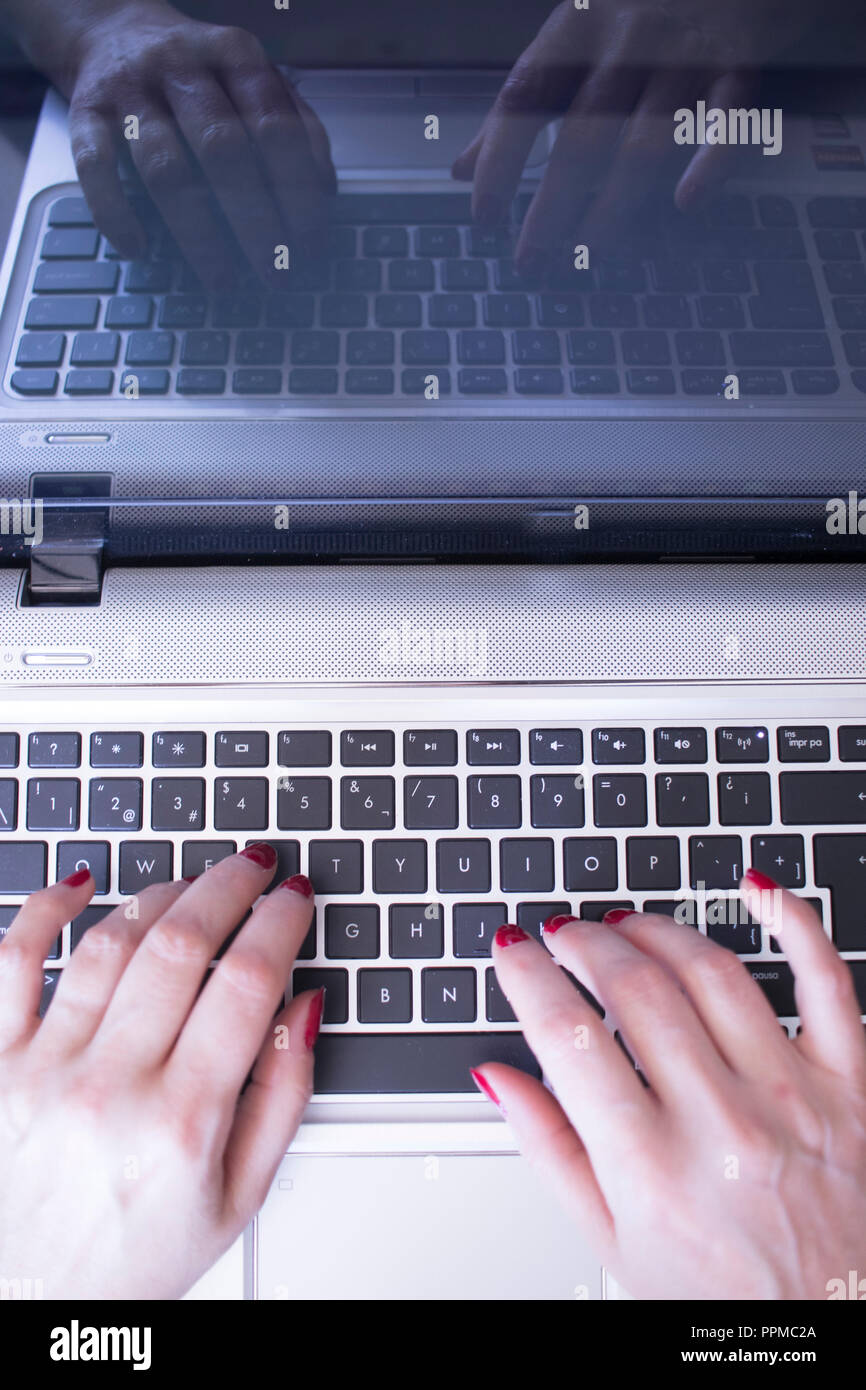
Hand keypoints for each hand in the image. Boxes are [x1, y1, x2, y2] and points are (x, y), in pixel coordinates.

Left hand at [0, 846, 320, 1298]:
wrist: (32, 1302)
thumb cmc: (133, 1255)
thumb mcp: (239, 1197)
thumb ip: (282, 1096)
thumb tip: (303, 1006)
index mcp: (183, 1121)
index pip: (247, 982)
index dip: (280, 922)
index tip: (294, 898)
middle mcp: (111, 1086)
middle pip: (181, 944)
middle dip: (230, 887)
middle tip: (254, 866)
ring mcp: (45, 1068)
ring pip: (109, 941)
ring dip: (160, 893)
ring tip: (192, 884)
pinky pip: (12, 962)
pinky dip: (43, 911)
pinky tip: (78, 885)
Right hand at [55, 1, 334, 283]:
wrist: (110, 27)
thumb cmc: (197, 72)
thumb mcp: (251, 79)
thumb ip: (292, 124)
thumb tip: (325, 192)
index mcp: (236, 56)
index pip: (276, 128)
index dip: (298, 191)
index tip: (310, 244)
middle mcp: (183, 67)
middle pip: (224, 150)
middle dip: (257, 221)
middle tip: (277, 274)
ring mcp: (131, 88)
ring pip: (165, 166)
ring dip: (198, 233)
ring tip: (222, 280)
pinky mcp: (86, 110)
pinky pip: (96, 166)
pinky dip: (116, 212)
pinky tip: (138, 249)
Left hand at [452, 0, 827, 271]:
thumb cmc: (639, 2)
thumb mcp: (571, 34)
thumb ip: (522, 101)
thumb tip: (461, 169)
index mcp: (575, 24)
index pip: (524, 97)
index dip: (500, 161)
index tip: (484, 217)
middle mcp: (626, 38)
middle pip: (582, 133)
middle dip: (552, 204)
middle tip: (530, 260)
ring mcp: (684, 53)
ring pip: (644, 141)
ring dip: (614, 205)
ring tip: (589, 254)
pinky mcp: (741, 65)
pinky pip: (727, 120)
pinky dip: (710, 161)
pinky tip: (687, 201)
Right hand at [474, 874, 865, 1298]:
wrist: (833, 1332)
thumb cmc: (722, 1295)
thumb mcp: (613, 1242)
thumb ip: (548, 1150)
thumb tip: (496, 1076)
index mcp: (650, 1169)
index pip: (566, 1036)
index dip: (525, 975)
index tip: (511, 950)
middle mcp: (721, 1126)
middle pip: (634, 989)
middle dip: (582, 942)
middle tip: (562, 933)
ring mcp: (792, 1097)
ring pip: (712, 970)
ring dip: (656, 929)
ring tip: (625, 927)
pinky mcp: (850, 1084)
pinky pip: (825, 979)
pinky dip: (793, 920)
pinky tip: (756, 889)